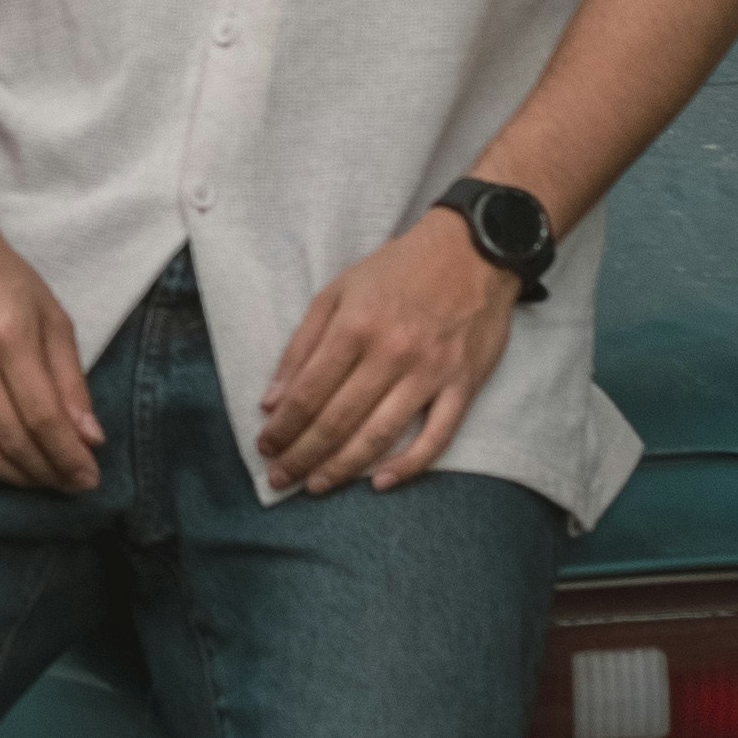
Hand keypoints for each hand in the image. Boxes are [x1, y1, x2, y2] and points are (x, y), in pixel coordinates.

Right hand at [0, 197, 102, 490]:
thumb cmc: (1, 278)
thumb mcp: (52, 317)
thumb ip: (71, 380)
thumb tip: (91, 438)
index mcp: (10, 339)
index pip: (44, 418)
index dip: (69, 457)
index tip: (90, 478)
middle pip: (13, 441)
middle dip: (49, 474)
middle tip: (73, 486)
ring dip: (15, 479)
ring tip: (42, 481)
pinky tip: (3, 468)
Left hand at [260, 209, 519, 494]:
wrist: (473, 250)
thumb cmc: (398, 270)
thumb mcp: (338, 291)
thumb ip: (302, 345)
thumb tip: (271, 400)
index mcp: (354, 327)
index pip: (308, 393)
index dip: (283, 427)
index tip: (265, 447)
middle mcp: (391, 353)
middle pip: (337, 420)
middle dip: (302, 455)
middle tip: (279, 479)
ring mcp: (430, 372)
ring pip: (379, 435)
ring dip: (342, 468)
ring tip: (316, 486)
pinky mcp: (463, 385)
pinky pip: (437, 437)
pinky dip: (409, 465)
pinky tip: (380, 482)